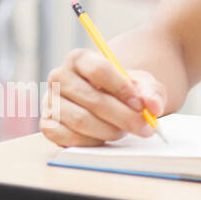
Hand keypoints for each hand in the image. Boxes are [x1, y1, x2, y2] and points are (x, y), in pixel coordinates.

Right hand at [41, 50, 166, 147]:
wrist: (105, 101)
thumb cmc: (123, 90)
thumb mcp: (141, 85)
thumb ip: (150, 92)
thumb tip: (153, 106)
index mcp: (79, 58)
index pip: (99, 70)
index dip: (123, 89)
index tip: (141, 105)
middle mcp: (59, 77)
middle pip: (92, 99)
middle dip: (123, 117)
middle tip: (145, 127)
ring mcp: (50, 102)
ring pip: (81, 120)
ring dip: (109, 130)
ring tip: (125, 131)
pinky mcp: (47, 125)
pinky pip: (69, 137)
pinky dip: (92, 141)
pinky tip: (105, 138)